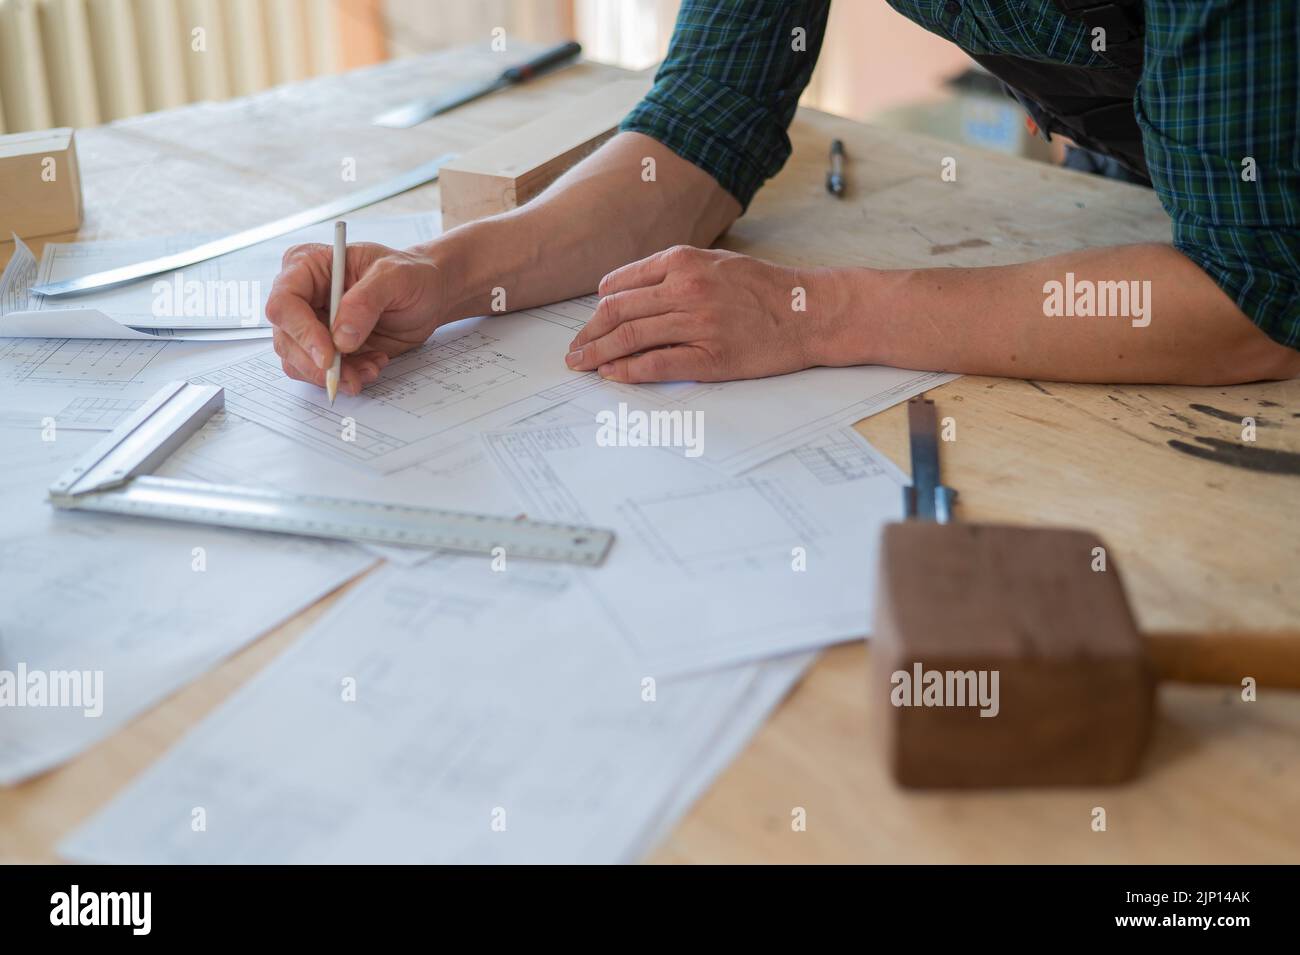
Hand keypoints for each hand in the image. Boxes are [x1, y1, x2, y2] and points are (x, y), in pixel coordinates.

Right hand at [265, 241, 445, 396]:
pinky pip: (323, 372)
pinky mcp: (328, 348)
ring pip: (300, 362)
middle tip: (350, 376)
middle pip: (286, 339)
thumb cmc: (409, 275)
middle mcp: (303, 297)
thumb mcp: (394, 276)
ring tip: (371, 368)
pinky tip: (372, 365)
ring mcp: (313, 324)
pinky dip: (346, 377)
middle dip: (317, 364)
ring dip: (334, 374)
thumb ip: (366, 301)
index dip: (301, 332)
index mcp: (308, 266)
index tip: (329, 355)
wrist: (428, 295)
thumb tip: (340, 337)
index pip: (284, 303)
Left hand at [565, 246, 819, 382]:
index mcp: (683, 262)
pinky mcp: (710, 358)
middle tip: (572, 350)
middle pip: (618, 312)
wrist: (808, 312)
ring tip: (581, 365)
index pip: (621, 285)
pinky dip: (628, 371)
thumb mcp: (716, 262)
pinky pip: (657, 365)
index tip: (588, 323)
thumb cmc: (764, 287)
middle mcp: (686, 290)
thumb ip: (673, 271)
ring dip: (598, 354)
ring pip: (630, 338)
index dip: (596, 308)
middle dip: (588, 333)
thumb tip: (626, 290)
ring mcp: (697, 325)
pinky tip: (612, 376)